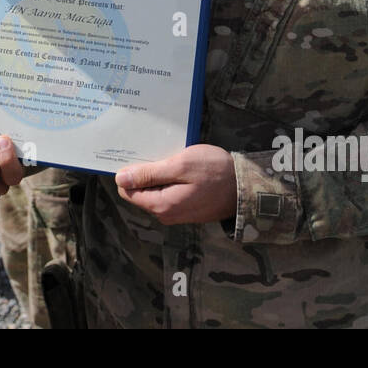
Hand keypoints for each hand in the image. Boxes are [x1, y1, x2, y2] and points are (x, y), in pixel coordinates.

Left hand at [114, 144, 236, 225]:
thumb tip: (120, 179)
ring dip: (160, 174)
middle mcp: (166, 214)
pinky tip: (182, 167)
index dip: (131, 172)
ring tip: (173, 157)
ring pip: (155, 191)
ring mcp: (177, 213)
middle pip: (141, 192)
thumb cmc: (215, 172)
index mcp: (160, 206)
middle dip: (146, 172)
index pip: (128, 191)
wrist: (246, 187)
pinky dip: (171, 179)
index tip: (140, 155)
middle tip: (161, 153)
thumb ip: (149, 174)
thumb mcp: (180, 166)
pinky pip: (169, 193)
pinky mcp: (186, 209)